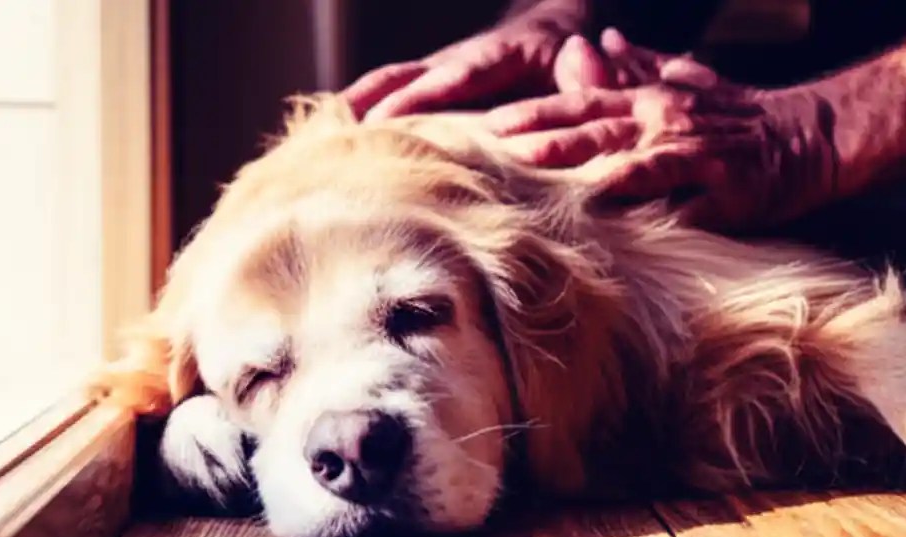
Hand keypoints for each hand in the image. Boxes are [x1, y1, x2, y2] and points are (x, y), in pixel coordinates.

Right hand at [342, 6, 607, 120]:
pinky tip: (329, 140)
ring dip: (356, 108)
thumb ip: (588, 71)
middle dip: (372, 105)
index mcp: (496, 56)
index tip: (387, 118)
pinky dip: (359, 113)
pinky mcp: (426, 87)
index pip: (454, 76)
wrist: (552, 27)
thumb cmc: (568, 59)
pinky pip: (388, 95)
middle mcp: (455, 61)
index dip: (420, 97)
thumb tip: (583, 59)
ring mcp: (435, 73)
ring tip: (317, 140)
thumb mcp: (586, 64)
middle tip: (337, 136)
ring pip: (388, 85)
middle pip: (405, 79)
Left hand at [486, 30, 839, 230]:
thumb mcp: (685, 82)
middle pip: (594, 127)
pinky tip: (615, 222)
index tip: (489, 123)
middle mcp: (664, 122)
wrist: (812, 134)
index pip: (581, 103)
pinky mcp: (723, 188)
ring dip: (582, 163)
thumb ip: (636, 66)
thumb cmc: (738, 116)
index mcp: (649, 101)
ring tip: (539, 171)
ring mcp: (693, 154)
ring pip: (630, 158)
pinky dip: (647, 208)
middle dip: (543, 135)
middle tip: (493, 144)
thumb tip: (597, 36)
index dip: (535, 112)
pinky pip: (680, 200)